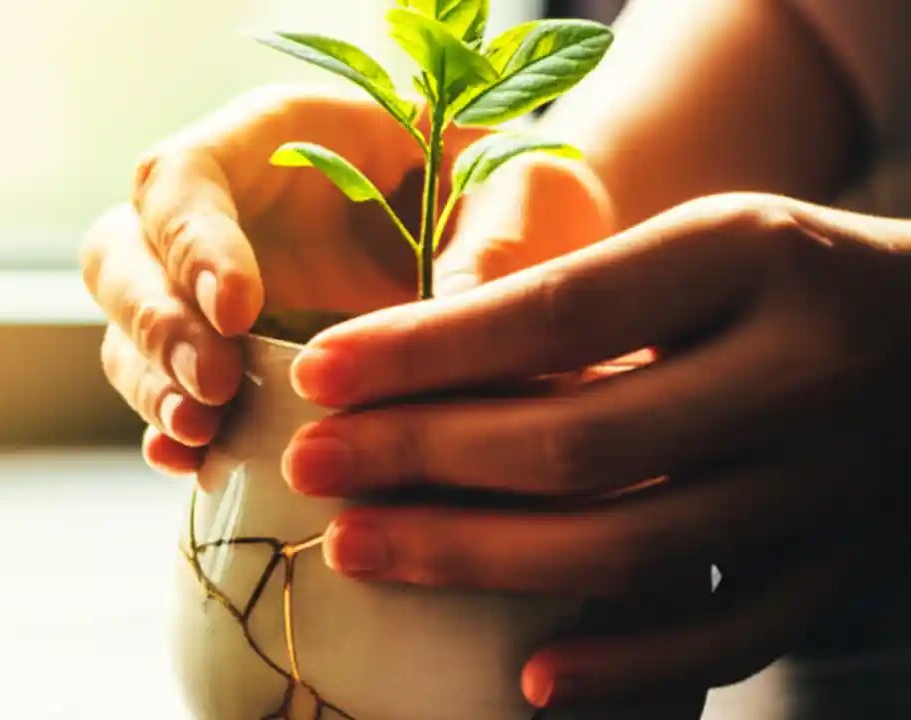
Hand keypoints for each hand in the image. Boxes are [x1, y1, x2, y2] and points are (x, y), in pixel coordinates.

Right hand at [81, 86, 613, 473]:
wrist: (502, 251)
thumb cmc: (503, 195)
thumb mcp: (516, 191)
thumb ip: (492, 239)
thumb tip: (453, 325)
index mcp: (271, 142)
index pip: (186, 178)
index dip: (193, 244)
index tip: (240, 310)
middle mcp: (220, 215)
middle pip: (122, 254)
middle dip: (156, 324)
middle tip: (215, 386)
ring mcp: (208, 293)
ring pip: (127, 332)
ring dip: (152, 385)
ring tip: (202, 433)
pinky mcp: (222, 362)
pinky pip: (162, 394)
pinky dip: (169, 432)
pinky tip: (194, 463)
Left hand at [282, 192, 910, 706]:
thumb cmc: (777, 275)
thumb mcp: (689, 237)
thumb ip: (567, 281)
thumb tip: (405, 348)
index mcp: (751, 255)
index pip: (557, 312)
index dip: (423, 352)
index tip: (316, 375)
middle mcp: (798, 368)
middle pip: (577, 440)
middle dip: (420, 457)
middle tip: (313, 464)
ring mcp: (825, 482)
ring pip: (631, 547)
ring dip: (475, 558)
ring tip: (358, 546)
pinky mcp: (835, 564)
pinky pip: (728, 632)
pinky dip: (627, 661)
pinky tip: (530, 673)